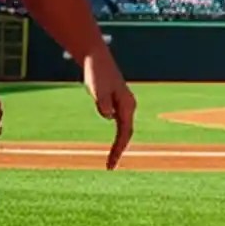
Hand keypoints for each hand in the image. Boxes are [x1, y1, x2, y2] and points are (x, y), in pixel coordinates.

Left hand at [81, 47, 135, 169]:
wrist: (95, 58)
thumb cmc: (97, 73)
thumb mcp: (98, 88)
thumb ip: (103, 102)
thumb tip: (108, 116)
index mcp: (127, 104)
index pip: (124, 132)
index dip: (118, 148)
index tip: (111, 162)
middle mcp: (128, 106)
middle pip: (126, 134)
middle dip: (119, 151)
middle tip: (110, 167)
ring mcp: (123, 105)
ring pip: (123, 130)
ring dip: (119, 145)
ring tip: (111, 161)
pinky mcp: (116, 103)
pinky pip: (119, 125)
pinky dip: (117, 137)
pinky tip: (113, 146)